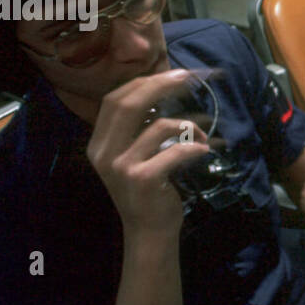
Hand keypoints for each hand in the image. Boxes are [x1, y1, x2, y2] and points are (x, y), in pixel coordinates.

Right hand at [85, 69, 212, 235]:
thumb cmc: (149, 190)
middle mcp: (104, 152)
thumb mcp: (134, 156)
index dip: (144, 81)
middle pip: (130, 103)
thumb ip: (139, 127)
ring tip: (205, 131)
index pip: (115, 99)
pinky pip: (175, 151)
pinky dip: (195, 146)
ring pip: (159, 126)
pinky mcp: (143, 179)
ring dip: (189, 123)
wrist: (148, 232)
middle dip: (162, 85)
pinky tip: (205, 150)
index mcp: (99, 143)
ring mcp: (122, 166)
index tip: (172, 72)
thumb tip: (163, 88)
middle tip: (190, 77)